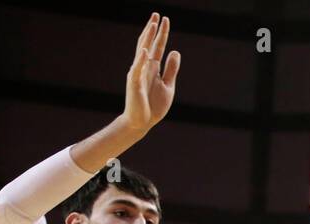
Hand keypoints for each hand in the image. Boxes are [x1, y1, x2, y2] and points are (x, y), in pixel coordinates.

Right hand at [123, 13, 180, 131]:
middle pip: (149, 44)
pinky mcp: (134, 84)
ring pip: (142, 52)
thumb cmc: (153, 105)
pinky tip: (146, 51)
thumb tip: (175, 51)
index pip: (157, 46)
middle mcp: (144, 67)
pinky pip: (138, 70)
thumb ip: (171, 69)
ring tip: (152, 25)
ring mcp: (138, 74)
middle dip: (153, 30)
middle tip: (157, 14)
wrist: (142, 122)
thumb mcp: (168, 86)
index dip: (161, 33)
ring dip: (147, 39)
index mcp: (153, 67)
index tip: (165, 19)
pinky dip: (141, 60)